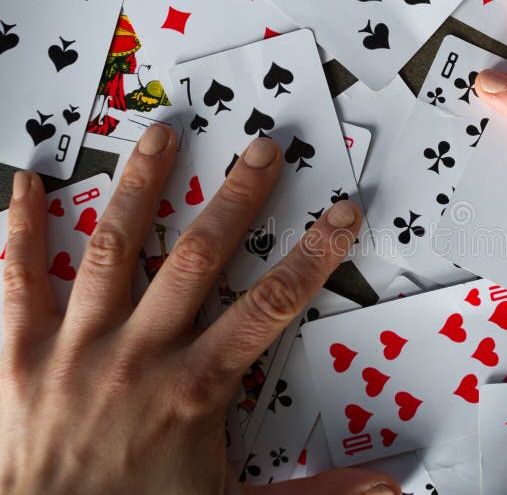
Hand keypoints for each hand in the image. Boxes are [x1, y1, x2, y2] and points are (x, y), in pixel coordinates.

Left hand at [0, 125, 399, 494]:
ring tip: (162, 137)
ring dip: (141, 188)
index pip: (273, 305)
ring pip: (114, 249)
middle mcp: (141, 356)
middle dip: (237, 199)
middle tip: (261, 151)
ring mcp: (80, 348)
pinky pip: (19, 281)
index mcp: (196, 387)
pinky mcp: (23, 355)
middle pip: (199, 258)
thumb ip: (315, 492)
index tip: (338, 217)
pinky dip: (22, 229)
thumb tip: (380, 490)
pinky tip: (26, 185)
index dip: (314, 255)